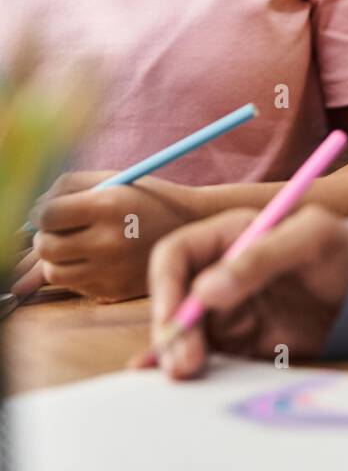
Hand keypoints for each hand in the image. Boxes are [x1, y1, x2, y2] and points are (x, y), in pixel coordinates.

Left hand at [14, 171, 202, 302]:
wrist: (192, 227)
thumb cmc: (146, 198)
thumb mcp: (112, 179)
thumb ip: (66, 187)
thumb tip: (31, 214)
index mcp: (108, 205)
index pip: (47, 215)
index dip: (40, 213)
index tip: (46, 211)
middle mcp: (110, 241)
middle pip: (46, 247)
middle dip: (45, 236)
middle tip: (59, 228)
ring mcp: (112, 271)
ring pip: (54, 272)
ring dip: (56, 258)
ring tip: (75, 245)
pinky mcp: (115, 292)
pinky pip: (75, 286)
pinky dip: (76, 272)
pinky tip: (95, 258)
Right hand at [135, 204, 347, 376]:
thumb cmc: (345, 251)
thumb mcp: (312, 239)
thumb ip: (261, 258)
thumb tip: (205, 291)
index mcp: (229, 237)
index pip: (177, 255)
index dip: (166, 284)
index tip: (173, 317)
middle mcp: (219, 272)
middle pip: (174, 299)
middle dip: (172, 329)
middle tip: (184, 360)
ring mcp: (227, 308)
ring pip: (184, 331)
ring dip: (177, 352)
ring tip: (186, 372)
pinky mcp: (240, 340)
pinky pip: (206, 353)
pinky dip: (189, 365)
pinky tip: (176, 377)